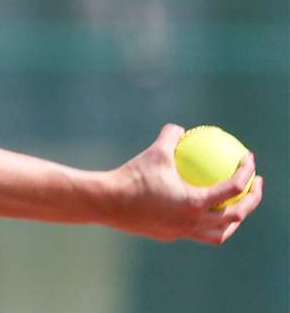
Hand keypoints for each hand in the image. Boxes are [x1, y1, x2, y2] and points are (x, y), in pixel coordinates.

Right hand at [107, 124, 262, 244]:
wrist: (108, 202)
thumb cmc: (132, 176)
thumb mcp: (153, 151)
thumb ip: (170, 137)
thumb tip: (181, 128)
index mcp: (195, 203)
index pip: (232, 188)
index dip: (246, 172)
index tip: (249, 160)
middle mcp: (193, 222)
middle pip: (236, 216)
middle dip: (252, 200)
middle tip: (255, 184)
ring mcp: (182, 232)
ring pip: (219, 232)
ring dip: (232, 220)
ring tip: (235, 206)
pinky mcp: (170, 235)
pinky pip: (196, 231)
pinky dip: (205, 221)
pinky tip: (198, 208)